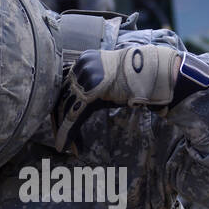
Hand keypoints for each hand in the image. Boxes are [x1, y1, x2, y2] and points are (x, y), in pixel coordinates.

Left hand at [52, 45, 181, 149]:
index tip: (59, 123)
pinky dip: (68, 134)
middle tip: (61, 139)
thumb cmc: (133, 79)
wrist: (150, 74)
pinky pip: (74, 117)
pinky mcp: (92, 93)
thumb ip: (92, 83)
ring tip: (66, 147)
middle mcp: (80, 68)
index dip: (58, 107)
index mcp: (82, 61)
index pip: (62, 86)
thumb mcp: (107, 77)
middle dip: (58, 120)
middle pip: (60, 97)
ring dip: (63, 130)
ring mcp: (86, 80)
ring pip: (66, 109)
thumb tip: (81, 102)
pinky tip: (66, 147)